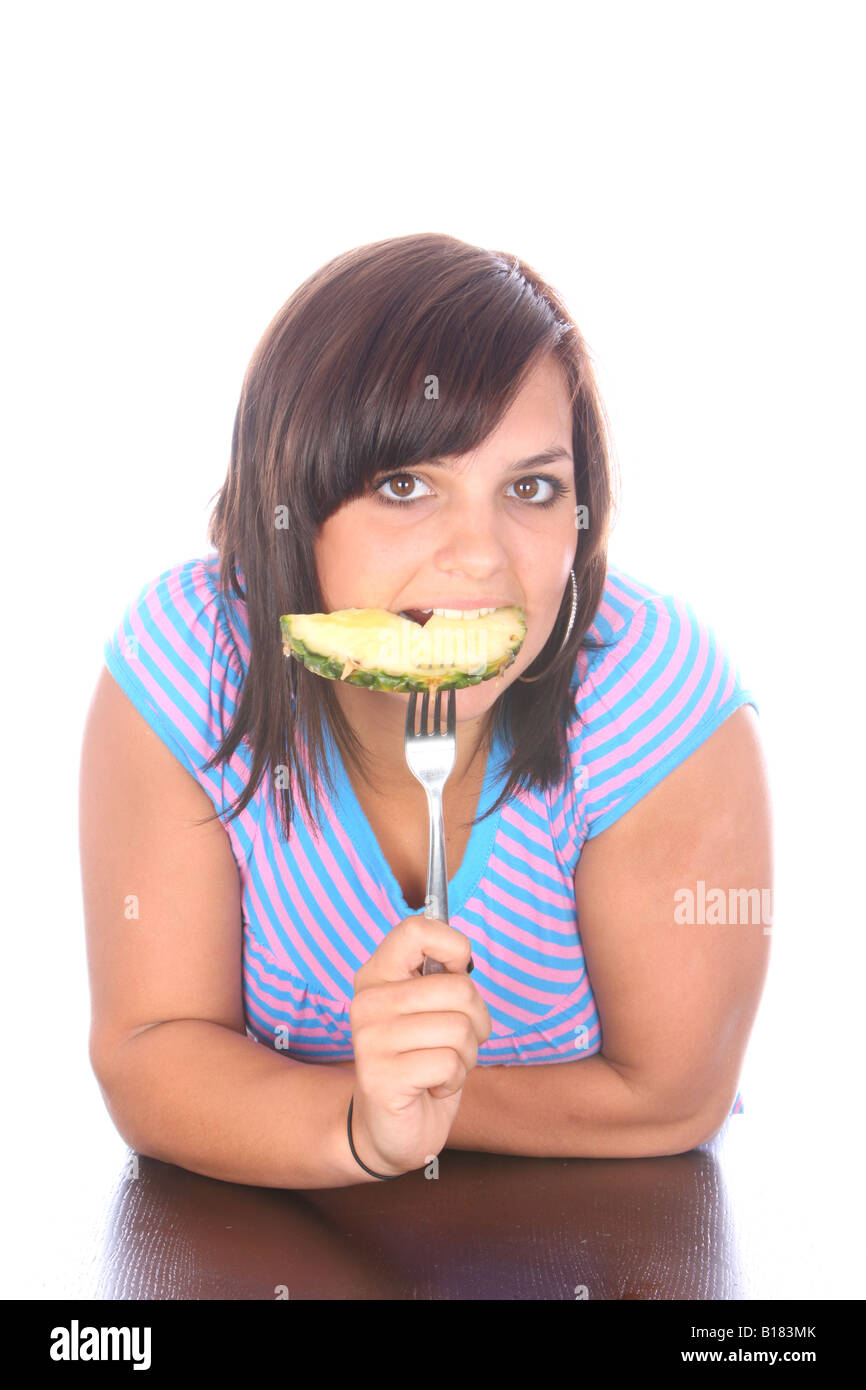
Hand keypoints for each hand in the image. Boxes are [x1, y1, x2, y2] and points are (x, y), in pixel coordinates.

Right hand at [348, 914, 490, 1176]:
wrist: (389, 1129)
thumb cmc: (421, 1061)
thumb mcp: (430, 1011)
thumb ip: (441, 979)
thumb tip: (463, 958)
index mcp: (377, 974)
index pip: (415, 929)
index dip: (453, 946)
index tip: (458, 973)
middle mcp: (368, 1000)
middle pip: (459, 988)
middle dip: (476, 1021)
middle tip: (455, 1043)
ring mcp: (371, 1038)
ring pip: (460, 1029)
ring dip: (465, 1056)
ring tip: (440, 1067)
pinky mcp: (381, 1076)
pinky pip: (449, 1064)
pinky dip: (454, 1081)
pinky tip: (431, 1087)